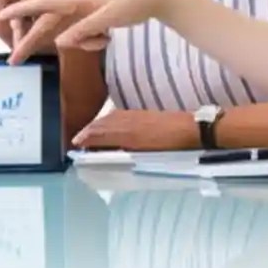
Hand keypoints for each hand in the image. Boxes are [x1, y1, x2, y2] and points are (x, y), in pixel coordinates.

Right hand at [0, 0, 164, 64]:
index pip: (42, 5)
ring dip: (82, 43)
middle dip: (32, 41)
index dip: (20, 11)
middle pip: (48, 25)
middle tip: (14, 59)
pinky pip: (83, 36)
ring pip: (69, 34)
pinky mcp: (91, 19)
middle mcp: (75, 4)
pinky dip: (92, 41)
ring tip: (104, 39)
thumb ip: (84, 29)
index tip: (0, 16)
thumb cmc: (131, 3)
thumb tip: (59, 43)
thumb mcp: (108, 17)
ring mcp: (83, 12)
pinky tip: (107, 37)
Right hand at [72, 109, 197, 150]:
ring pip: (108, 119)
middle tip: (77, 140)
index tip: (75, 146)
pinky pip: (116, 116)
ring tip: (89, 133)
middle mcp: (125, 121)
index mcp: (124, 132)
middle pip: (100, 125)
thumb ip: (122, 151)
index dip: (85, 140)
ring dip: (96, 126)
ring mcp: (133, 115)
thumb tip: (103, 151)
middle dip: (87, 132)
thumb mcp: (144, 153)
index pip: (98, 134)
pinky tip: (109, 126)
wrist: (192, 129)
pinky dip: (107, 122)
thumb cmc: (171, 146)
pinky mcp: (141, 114)